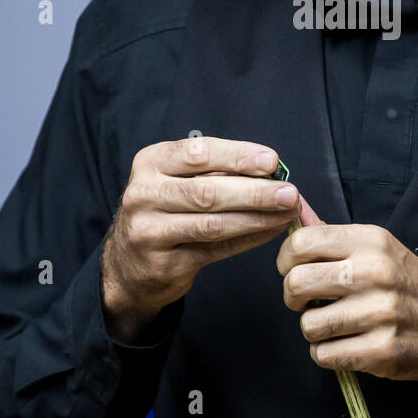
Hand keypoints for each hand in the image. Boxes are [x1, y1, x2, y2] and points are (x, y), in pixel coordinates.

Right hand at [101, 135, 301, 339]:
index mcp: (150, 163)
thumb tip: (272, 170)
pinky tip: (271, 231)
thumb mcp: (176, 179)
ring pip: (213, 224)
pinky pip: (216, 249)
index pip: (198, 153)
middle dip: (255, 192)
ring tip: (287, 213)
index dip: (238, 156)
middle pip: (207, 192)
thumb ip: (216, 172)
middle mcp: (144, 195)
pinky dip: (249, 239)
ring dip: (257, 218)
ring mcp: (150, 232)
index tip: (272, 160)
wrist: (128, 261)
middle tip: (289, 193)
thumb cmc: (165, 209)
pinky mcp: (164, 264)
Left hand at [277, 221, 417, 381]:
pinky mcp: (381, 350)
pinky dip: (327, 354)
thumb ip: (334, 235)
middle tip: (307, 303)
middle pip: (297, 284)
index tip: (293, 270)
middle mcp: (375, 273)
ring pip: (308, 325)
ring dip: (314, 330)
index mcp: (371, 242)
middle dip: (293, 298)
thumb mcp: (379, 248)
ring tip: (334, 325)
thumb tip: (297, 211)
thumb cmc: (408, 285)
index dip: (286, 260)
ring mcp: (379, 313)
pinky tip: (345, 344)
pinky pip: (324, 355)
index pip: (303, 242)